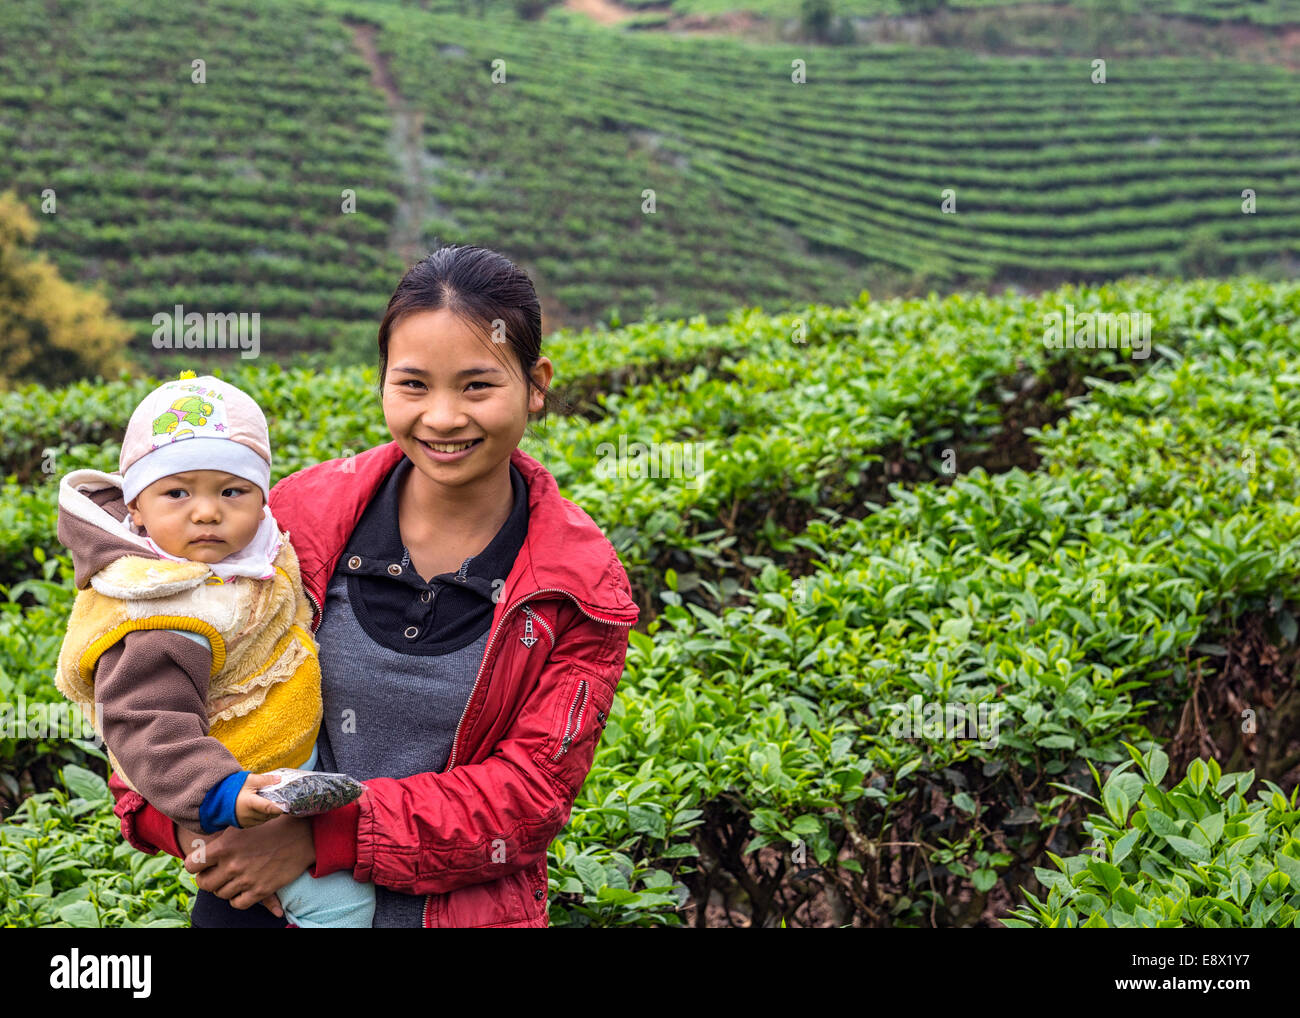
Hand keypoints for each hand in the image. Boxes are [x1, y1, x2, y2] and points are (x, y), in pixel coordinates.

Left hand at [182, 814, 314, 911]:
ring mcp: (246, 879)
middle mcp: (232, 864)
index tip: (202, 863)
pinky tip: (242, 889)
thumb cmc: (273, 824)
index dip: (195, 865)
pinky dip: (237, 898)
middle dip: (207, 879)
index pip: (192, 865)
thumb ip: (222, 838)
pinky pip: (237, 903)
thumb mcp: (244, 824)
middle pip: (204, 884)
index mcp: (225, 845)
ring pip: (220, 894)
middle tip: (216, 873)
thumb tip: (203, 845)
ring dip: (223, 888)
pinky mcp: (261, 890)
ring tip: (232, 878)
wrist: (303, 835)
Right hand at [235, 772, 288, 827]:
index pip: (269, 808)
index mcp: (250, 803)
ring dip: (269, 814)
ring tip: (269, 805)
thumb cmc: (233, 787)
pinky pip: (257, 823)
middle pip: (268, 815)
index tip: (286, 805)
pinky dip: (262, 818)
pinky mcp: (242, 824)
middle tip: (278, 802)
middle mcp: (248, 815)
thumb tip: (279, 779)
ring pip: (264, 820)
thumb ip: (265, 780)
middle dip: (275, 810)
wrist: (217, 798)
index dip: (279, 808)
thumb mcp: (249, 780)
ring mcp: (245, 821)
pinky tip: (261, 810)